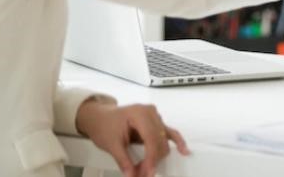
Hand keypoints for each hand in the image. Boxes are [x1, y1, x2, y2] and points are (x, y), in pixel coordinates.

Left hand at [76, 97, 190, 176]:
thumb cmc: (104, 125)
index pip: (151, 139)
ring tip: (145, 170)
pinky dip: (176, 142)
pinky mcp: (156, 123)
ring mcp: (155, 117)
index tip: (147, 173)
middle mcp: (151, 113)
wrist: (100, 117)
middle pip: (159, 141)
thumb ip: (123, 160)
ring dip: (157, 157)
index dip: (151, 158)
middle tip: (141, 175)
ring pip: (164, 141)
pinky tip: (183, 151)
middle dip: (152, 161)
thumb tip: (132, 175)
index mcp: (139, 114)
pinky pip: (169, 133)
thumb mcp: (111, 144)